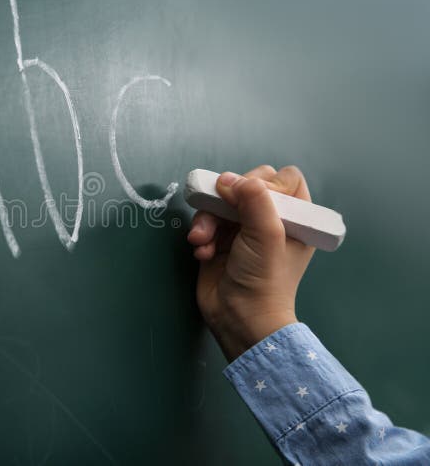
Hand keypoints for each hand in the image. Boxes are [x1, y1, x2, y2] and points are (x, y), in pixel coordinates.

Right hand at [187, 165, 315, 360]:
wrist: (239, 318)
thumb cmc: (265, 279)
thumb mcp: (268, 235)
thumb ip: (254, 199)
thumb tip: (228, 179)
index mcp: (294, 217)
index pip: (283, 178)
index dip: (267, 183)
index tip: (253, 200)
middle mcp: (269, 219)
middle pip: (246, 185)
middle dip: (228, 199)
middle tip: (223, 214)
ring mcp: (242, 229)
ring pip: (220, 202)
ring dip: (208, 220)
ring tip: (203, 241)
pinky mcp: (219, 240)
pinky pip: (206, 221)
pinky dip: (202, 235)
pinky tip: (203, 252)